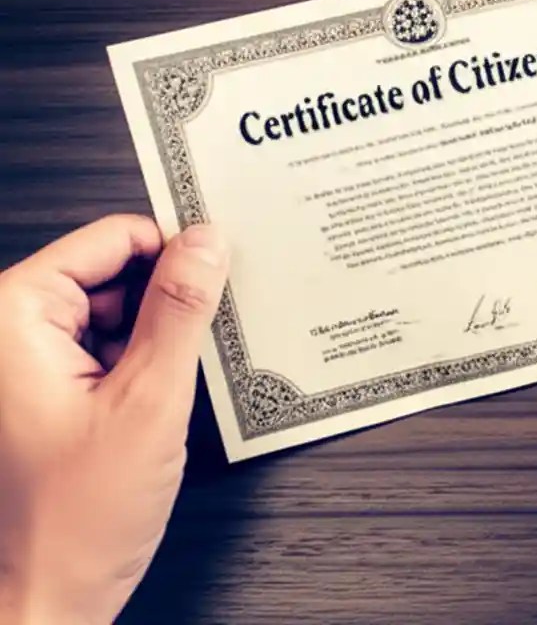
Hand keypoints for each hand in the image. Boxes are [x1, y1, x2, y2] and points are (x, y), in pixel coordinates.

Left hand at [0, 215, 228, 623]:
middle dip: (169, 301)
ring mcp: (21, 367)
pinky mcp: (40, 397)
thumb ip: (180, 313)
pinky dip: (141, 369)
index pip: (111, 238)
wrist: (40, 601)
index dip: (174, 248)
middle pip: (112, 275)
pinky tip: (164, 404)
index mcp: (13, 317)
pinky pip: (103, 354)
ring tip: (181, 386)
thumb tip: (205, 245)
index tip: (223, 262)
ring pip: (113, 316)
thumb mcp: (149, 403)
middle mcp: (6, 335)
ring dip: (158, 340)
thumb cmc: (70, 523)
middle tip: (212, 337)